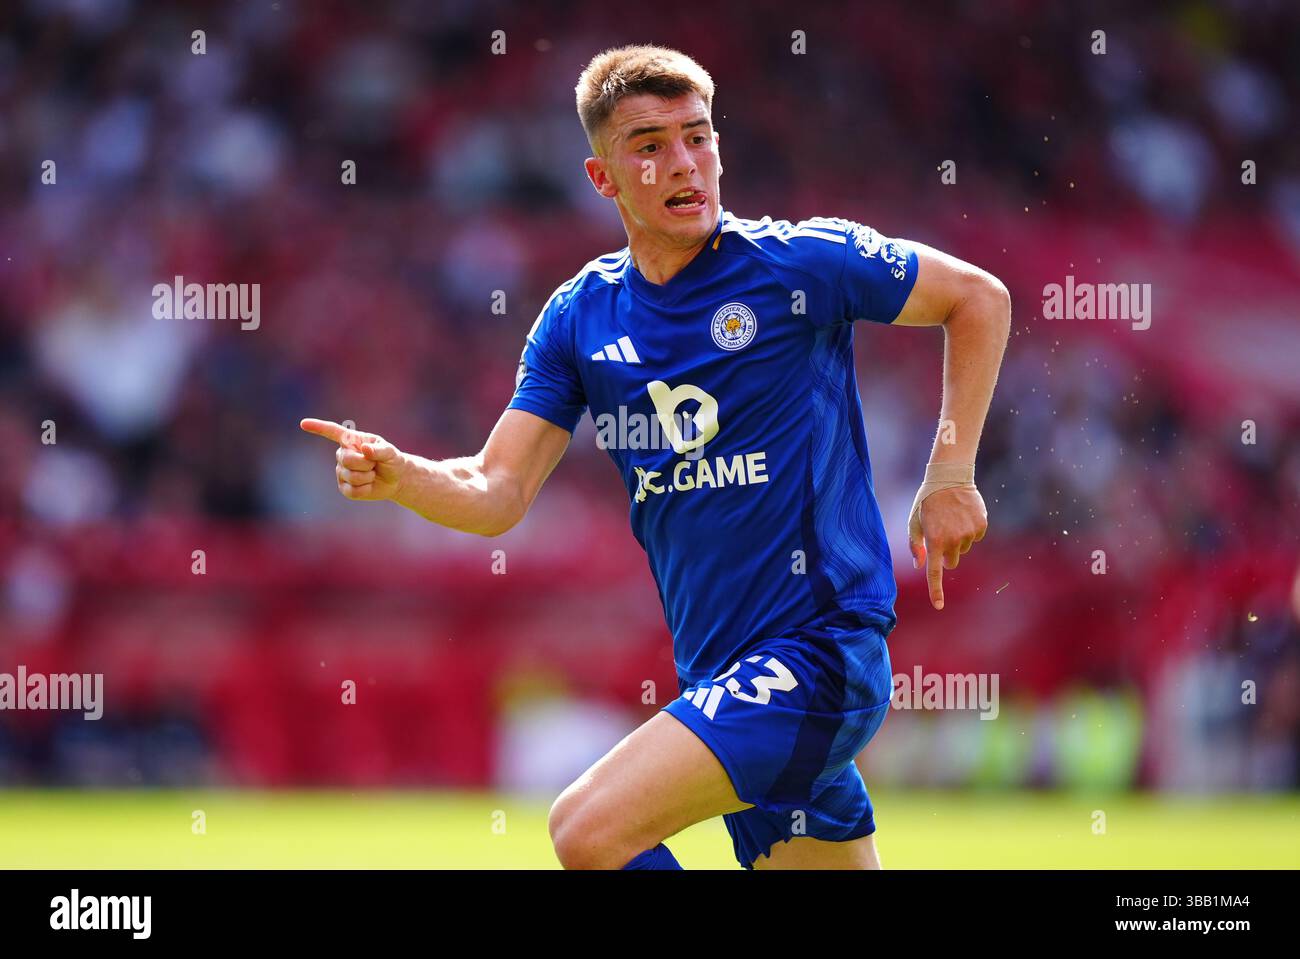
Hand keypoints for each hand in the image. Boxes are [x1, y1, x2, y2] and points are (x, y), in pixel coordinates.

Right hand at [300, 418, 405, 501]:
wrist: (396, 479)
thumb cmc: (392, 461)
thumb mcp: (391, 452)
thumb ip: (380, 450)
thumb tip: (365, 449)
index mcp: (352, 441)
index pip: (332, 432)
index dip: (318, 428)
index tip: (303, 423)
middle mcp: (343, 455)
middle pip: (347, 459)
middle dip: (366, 464)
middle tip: (375, 464)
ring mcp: (341, 472)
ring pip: (351, 476)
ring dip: (368, 477)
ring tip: (373, 473)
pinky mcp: (344, 488)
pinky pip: (352, 491)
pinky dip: (365, 489)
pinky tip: (369, 485)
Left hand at [907, 486, 986, 610]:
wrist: (949, 478)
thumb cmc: (927, 500)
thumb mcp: (914, 521)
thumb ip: (915, 545)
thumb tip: (920, 565)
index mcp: (934, 541)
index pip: (934, 572)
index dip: (935, 590)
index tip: (938, 606)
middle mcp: (952, 541)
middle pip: (952, 562)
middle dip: (947, 553)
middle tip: (942, 533)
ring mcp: (968, 534)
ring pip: (964, 548)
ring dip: (958, 539)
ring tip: (952, 518)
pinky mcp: (981, 526)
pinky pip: (976, 537)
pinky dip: (970, 529)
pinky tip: (964, 514)